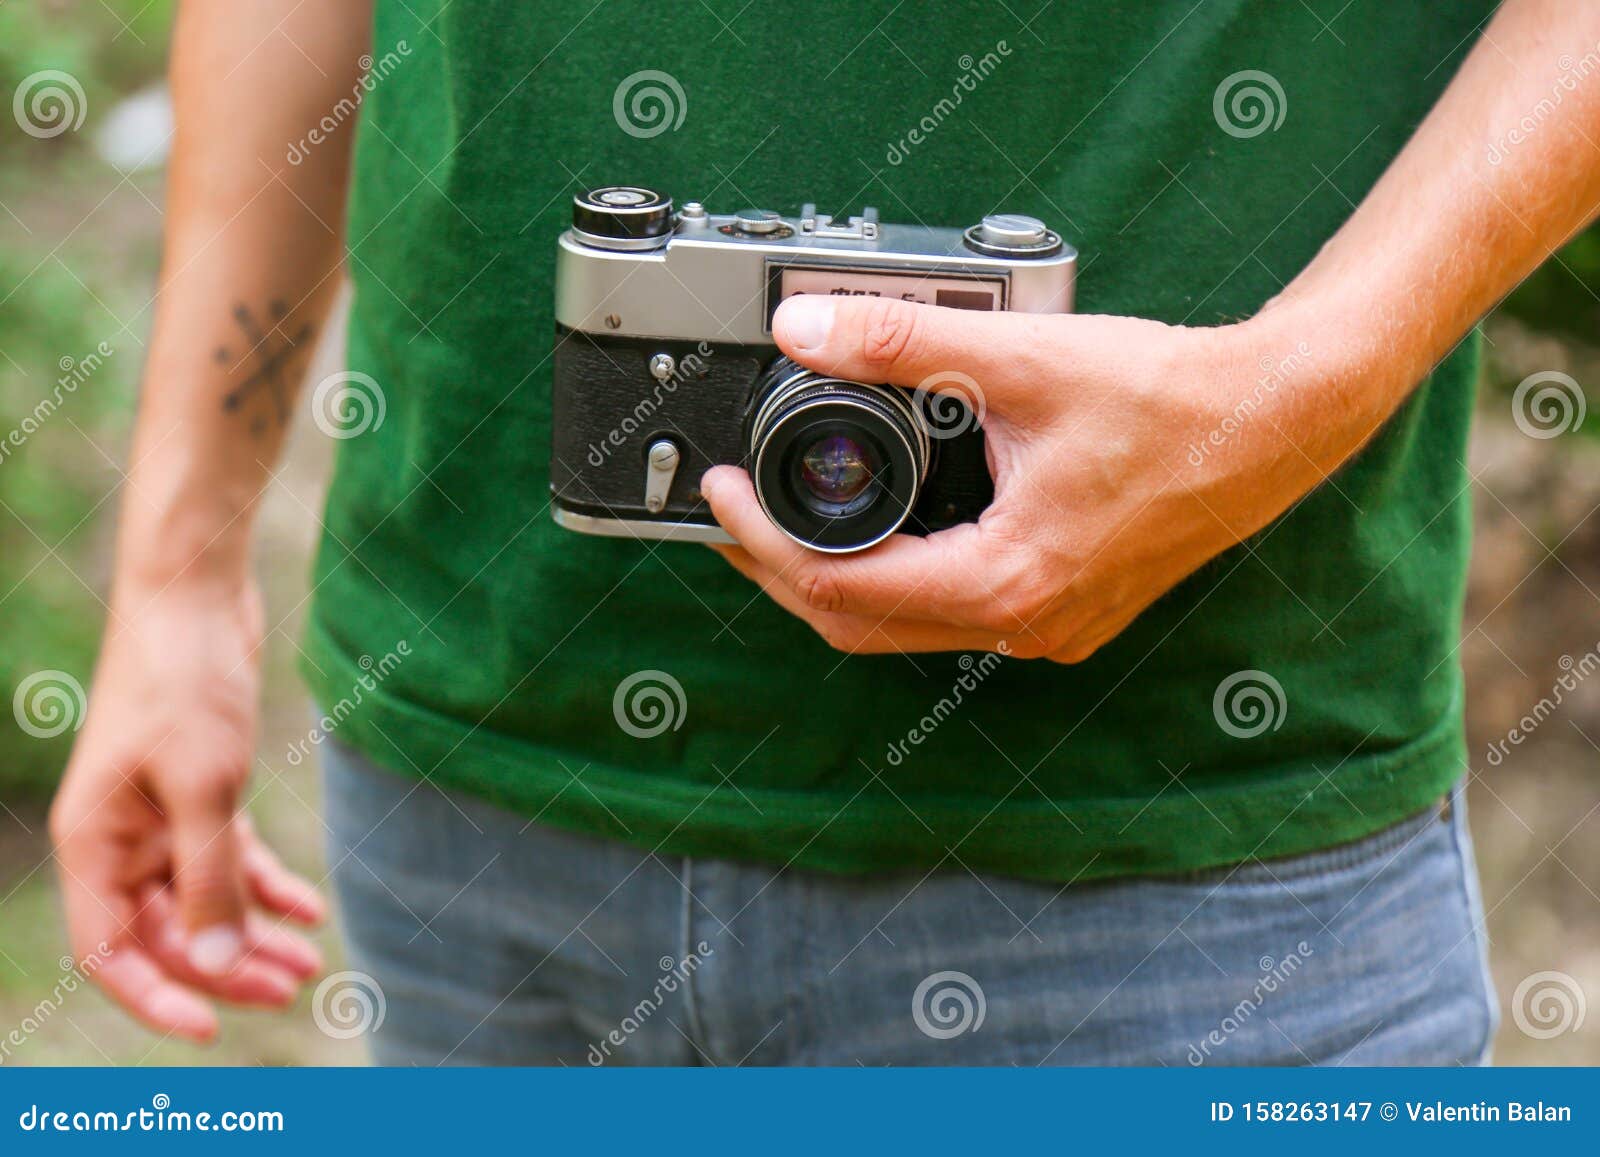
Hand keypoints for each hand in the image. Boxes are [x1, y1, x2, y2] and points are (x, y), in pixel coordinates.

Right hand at [50, 576, 324, 1041]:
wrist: (196, 600)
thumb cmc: (186, 686)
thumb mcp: (207, 790)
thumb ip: (210, 881)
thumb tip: (220, 967)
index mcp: (94, 846)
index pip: (110, 953)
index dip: (158, 997)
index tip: (214, 1030)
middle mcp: (119, 840)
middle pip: (165, 932)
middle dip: (226, 968)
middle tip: (295, 989)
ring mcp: (158, 818)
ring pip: (203, 899)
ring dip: (252, 934)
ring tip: (311, 964)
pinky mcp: (200, 792)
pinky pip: (230, 860)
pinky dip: (266, 886)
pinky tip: (308, 909)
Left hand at [703, 294, 1336, 661]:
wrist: (1275, 421)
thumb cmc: (1174, 400)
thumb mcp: (1022, 359)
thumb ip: (903, 340)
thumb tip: (809, 329)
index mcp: (1008, 580)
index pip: (842, 591)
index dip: (764, 544)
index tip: (724, 493)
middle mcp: (1028, 625)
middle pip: (862, 628)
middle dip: (784, 575)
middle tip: (739, 515)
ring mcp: (1052, 630)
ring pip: (909, 631)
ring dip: (841, 584)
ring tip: (793, 521)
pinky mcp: (1070, 613)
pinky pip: (960, 619)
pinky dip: (904, 584)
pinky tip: (890, 532)